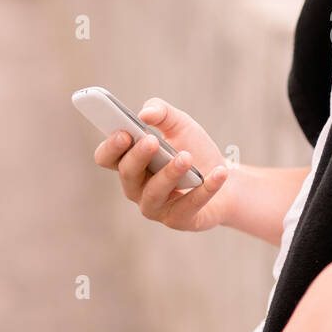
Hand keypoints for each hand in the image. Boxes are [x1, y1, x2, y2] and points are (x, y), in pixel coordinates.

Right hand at [92, 96, 231, 232]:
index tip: (124, 132)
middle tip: (152, 140)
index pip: (106, 158)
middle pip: (128, 174)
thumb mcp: (179, 124)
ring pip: (155, 192)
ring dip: (170, 173)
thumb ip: (161, 112)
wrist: (225, 176)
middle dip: (138, 157)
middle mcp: (136, 187)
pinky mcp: (179, 220)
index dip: (111, 147)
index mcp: (130, 162)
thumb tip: (145, 113)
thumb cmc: (193, 148)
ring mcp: (156, 207)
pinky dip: (206, 188)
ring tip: (186, 157)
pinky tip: (219, 172)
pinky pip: (190, 206)